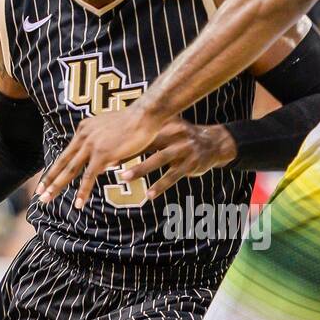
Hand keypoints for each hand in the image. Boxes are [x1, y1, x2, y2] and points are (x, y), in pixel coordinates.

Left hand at [36, 104, 163, 209]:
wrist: (145, 115)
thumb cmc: (136, 122)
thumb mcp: (113, 131)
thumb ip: (105, 145)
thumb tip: (106, 164)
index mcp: (85, 129)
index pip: (66, 153)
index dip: (55, 168)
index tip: (46, 180)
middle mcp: (84, 136)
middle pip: (63, 162)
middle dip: (49, 180)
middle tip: (39, 194)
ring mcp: (92, 145)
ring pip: (70, 170)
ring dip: (57, 187)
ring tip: (47, 200)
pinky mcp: (102, 154)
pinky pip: (89, 177)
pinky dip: (83, 191)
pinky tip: (78, 204)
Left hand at [117, 120, 236, 198]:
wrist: (215, 143)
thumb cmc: (184, 137)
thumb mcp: (170, 126)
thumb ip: (151, 128)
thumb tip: (121, 129)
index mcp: (166, 124)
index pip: (141, 133)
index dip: (123, 141)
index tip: (104, 150)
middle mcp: (175, 134)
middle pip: (147, 144)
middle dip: (127, 154)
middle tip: (108, 163)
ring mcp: (184, 150)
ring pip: (159, 160)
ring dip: (140, 169)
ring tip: (124, 178)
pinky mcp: (191, 164)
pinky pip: (173, 176)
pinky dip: (161, 185)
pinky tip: (149, 195)